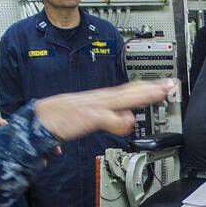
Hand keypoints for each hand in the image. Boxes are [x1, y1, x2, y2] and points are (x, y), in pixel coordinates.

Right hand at [34, 78, 175, 141]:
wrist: (36, 121)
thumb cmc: (57, 121)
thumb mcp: (86, 118)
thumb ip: (108, 119)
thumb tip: (126, 119)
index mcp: (98, 99)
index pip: (126, 91)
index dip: (145, 88)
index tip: (161, 86)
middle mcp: (97, 99)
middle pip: (128, 91)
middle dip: (150, 88)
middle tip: (169, 84)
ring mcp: (91, 106)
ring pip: (121, 98)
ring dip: (141, 96)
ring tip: (159, 93)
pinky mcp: (84, 117)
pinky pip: (103, 117)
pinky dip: (117, 119)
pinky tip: (129, 120)